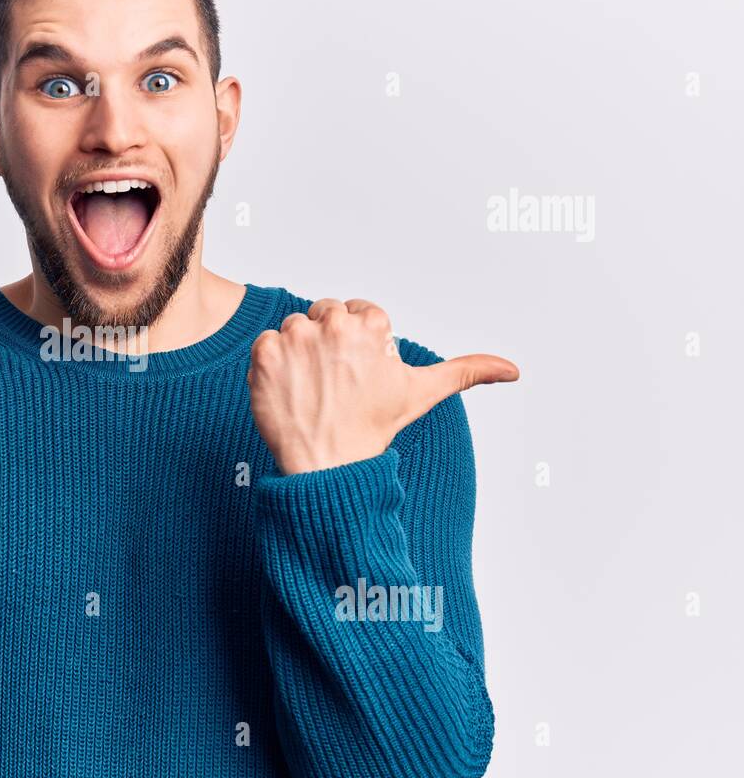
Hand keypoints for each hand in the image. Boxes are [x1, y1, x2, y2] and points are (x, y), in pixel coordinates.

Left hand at [247, 298, 518, 473]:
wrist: (327, 465)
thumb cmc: (373, 429)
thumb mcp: (421, 393)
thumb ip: (467, 371)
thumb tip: (514, 370)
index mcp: (370, 326)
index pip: (357, 313)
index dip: (356, 342)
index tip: (356, 371)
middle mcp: (332, 326)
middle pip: (323, 314)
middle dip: (327, 342)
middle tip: (333, 381)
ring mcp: (295, 340)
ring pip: (294, 328)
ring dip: (298, 352)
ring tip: (311, 387)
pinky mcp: (264, 355)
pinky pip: (264, 342)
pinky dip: (271, 364)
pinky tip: (288, 389)